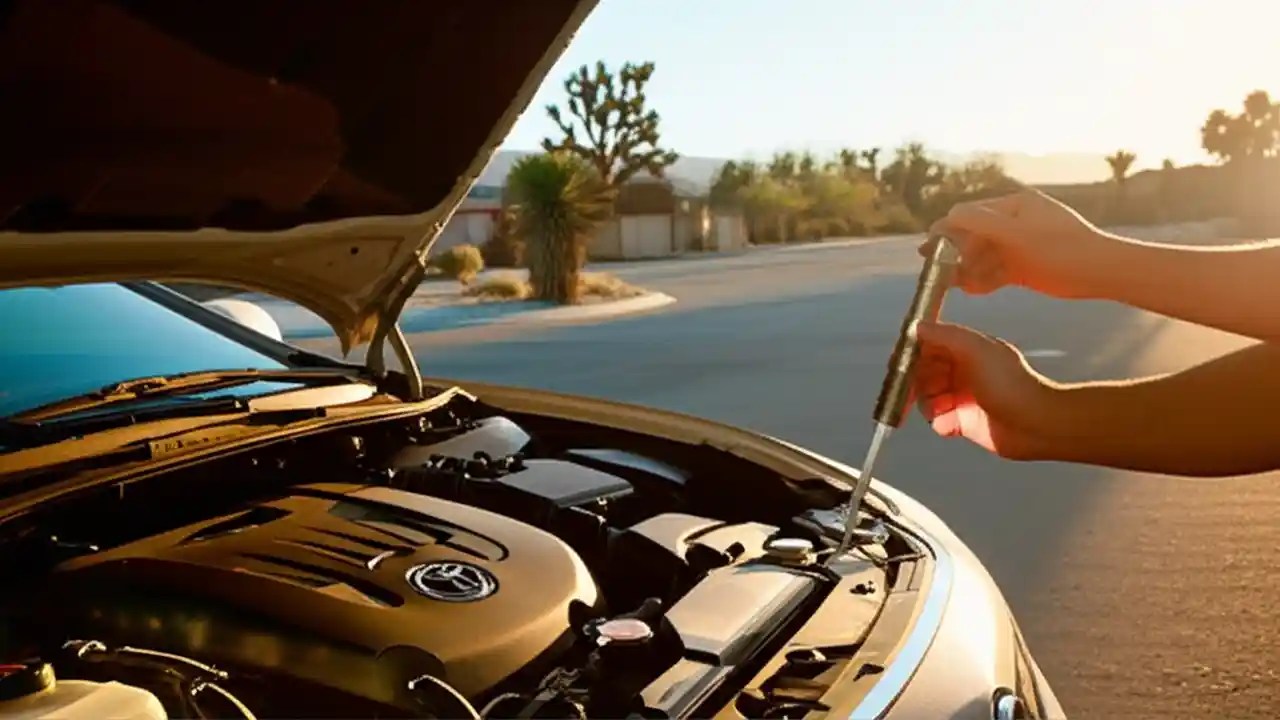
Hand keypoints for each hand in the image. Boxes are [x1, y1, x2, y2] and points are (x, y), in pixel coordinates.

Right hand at [913, 321, 1061, 459]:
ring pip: (925, 399)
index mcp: (964, 351)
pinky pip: (937, 421)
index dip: (911, 356)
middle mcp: (960, 372)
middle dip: (918, 384)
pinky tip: (953, 425)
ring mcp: (960, 397)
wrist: (1035, 423)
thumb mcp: (976, 349)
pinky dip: (941, 423)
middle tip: (927, 391)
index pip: (927, 347)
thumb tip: (918, 326)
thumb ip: (945, 335)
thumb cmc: (1010, 383)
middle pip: (921, 375)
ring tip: (946, 409)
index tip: (899, 365)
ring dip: (930, 405)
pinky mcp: (961, 421)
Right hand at [922, 189, 1111, 298]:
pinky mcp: (1025, 267)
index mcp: (1014, 205)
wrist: (1101, 271)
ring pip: (984, 256)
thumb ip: (979, 222)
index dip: (948, 231)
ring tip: (952, 284)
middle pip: (974, 236)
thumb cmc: (1061, 248)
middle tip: (935, 270)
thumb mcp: (1015, 233)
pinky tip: (971, 289)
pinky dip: (983, 280)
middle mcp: (1015, 222)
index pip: (971, 213)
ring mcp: (1020, 246)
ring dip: (968, 269)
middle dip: (955, 253)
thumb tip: (948, 216)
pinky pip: (996, 271)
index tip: (929, 249)